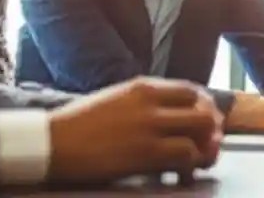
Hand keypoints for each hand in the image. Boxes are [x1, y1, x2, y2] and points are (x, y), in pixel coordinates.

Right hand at [48, 77, 221, 185]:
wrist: (52, 143)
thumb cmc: (79, 125)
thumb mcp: (116, 100)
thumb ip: (144, 102)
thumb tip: (171, 115)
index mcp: (144, 87)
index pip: (192, 90)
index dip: (205, 108)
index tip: (204, 123)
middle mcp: (152, 102)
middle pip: (204, 108)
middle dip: (212, 128)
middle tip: (206, 146)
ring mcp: (150, 126)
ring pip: (202, 131)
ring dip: (205, 149)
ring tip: (196, 164)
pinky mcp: (145, 153)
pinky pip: (186, 155)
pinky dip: (191, 167)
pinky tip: (181, 176)